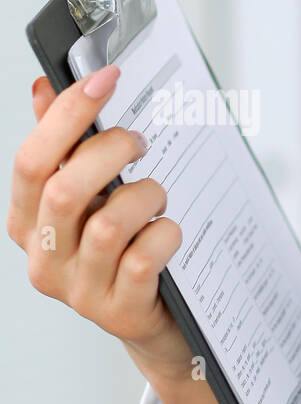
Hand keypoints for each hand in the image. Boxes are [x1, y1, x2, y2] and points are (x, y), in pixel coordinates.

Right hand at [9, 70, 190, 378]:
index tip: (104, 78)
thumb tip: (45, 88)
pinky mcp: (121, 310)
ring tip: (158, 196)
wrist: (160, 325)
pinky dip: (166, 234)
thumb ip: (67, 148)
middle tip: (140, 142)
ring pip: (108, 225)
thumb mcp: (94, 200)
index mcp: (28, 223)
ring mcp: (80, 290)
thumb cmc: (126, 253)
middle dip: (110, 151)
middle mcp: (45, 258)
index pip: (31, 160)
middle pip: (64, 190)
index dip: (66, 114)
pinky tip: (170, 232)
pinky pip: (145, 258)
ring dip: (145, 197)